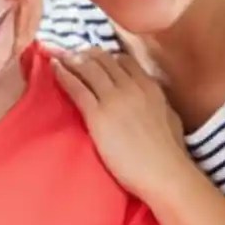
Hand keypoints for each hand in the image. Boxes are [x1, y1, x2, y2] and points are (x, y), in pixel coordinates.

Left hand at [50, 47, 190, 198]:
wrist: (164, 172)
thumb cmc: (169, 154)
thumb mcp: (169, 117)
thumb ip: (157, 103)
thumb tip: (153, 101)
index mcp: (150, 86)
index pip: (124, 60)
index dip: (108, 56)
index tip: (96, 57)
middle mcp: (131, 86)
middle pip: (104, 60)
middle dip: (86, 53)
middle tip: (72, 53)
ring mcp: (114, 99)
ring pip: (88, 68)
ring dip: (71, 59)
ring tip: (59, 56)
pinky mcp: (98, 115)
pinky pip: (77, 87)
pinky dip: (63, 74)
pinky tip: (54, 68)